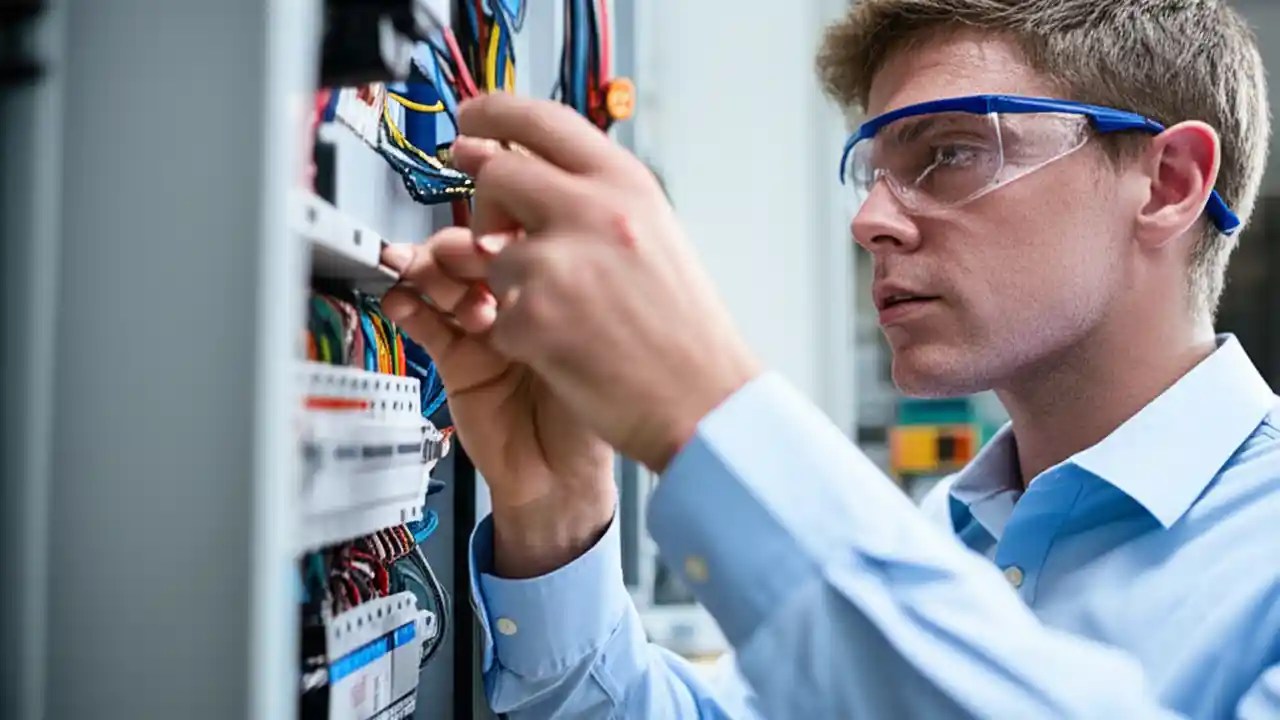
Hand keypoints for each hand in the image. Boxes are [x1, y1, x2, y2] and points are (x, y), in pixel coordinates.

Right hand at [381, 230, 614, 578]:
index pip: (517, 239)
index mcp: (554, 287)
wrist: (562, 476)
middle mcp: (516, 301)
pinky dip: (409, 308)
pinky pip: (425, 324)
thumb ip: (551, 298)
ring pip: (444, 282)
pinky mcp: (454, 358)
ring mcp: (482, 327)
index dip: (499, 226)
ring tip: (425, 273)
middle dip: (461, 247)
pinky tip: (403, 301)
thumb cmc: (592, 412)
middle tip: (464, 254)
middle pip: (474, 253)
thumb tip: (528, 247)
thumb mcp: (582, 343)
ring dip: (430, 271)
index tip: (494, 222)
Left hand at [451, 93, 761, 471]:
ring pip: (489, 253)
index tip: (472, 116)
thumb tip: (529, 173)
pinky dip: (517, 334)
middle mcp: (592, 211)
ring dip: (510, 284)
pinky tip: (564, 347)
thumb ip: (594, 199)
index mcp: (625, 185)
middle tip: (490, 226)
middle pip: (496, 173)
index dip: (495, 112)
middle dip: (484, 202)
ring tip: (567, 313)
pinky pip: (495, 313)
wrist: (702, 401)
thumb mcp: (653, 235)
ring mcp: (558, 262)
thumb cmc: (683, 330)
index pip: (543, 120)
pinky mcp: (533, 316)